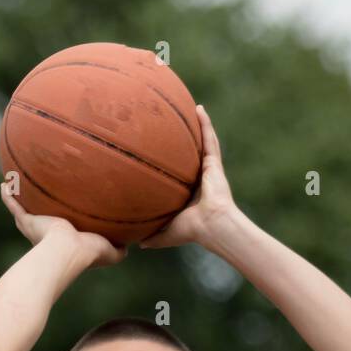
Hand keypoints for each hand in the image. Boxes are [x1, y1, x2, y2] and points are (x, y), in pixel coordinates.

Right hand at [0, 182, 127, 267]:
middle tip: (39, 195)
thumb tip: (129, 247)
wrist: (68, 251)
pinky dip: (8, 196)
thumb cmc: (88, 253)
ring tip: (16, 185)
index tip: (69, 212)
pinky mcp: (27, 221)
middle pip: (42, 217)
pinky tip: (4, 184)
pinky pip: (14, 205)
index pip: (66, 229)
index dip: (68, 221)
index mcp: (66, 239)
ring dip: (21, 198)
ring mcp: (35, 226)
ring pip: (26, 210)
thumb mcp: (110, 252)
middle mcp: (48, 233)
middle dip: (40, 208)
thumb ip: (119, 250)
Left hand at [138, 105, 236, 249]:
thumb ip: (153, 236)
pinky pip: (209, 139)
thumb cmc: (191, 231)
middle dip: (185, 139)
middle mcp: (199, 178)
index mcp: (189, 191)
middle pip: (190, 153)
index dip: (172, 162)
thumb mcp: (167, 232)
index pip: (179, 173)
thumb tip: (136, 243)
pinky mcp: (215, 163)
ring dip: (197, 125)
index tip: (160, 151)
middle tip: (172, 124)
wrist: (211, 226)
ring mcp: (208, 169)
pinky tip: (198, 109)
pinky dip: (205, 123)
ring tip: (189, 108)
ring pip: (201, 142)